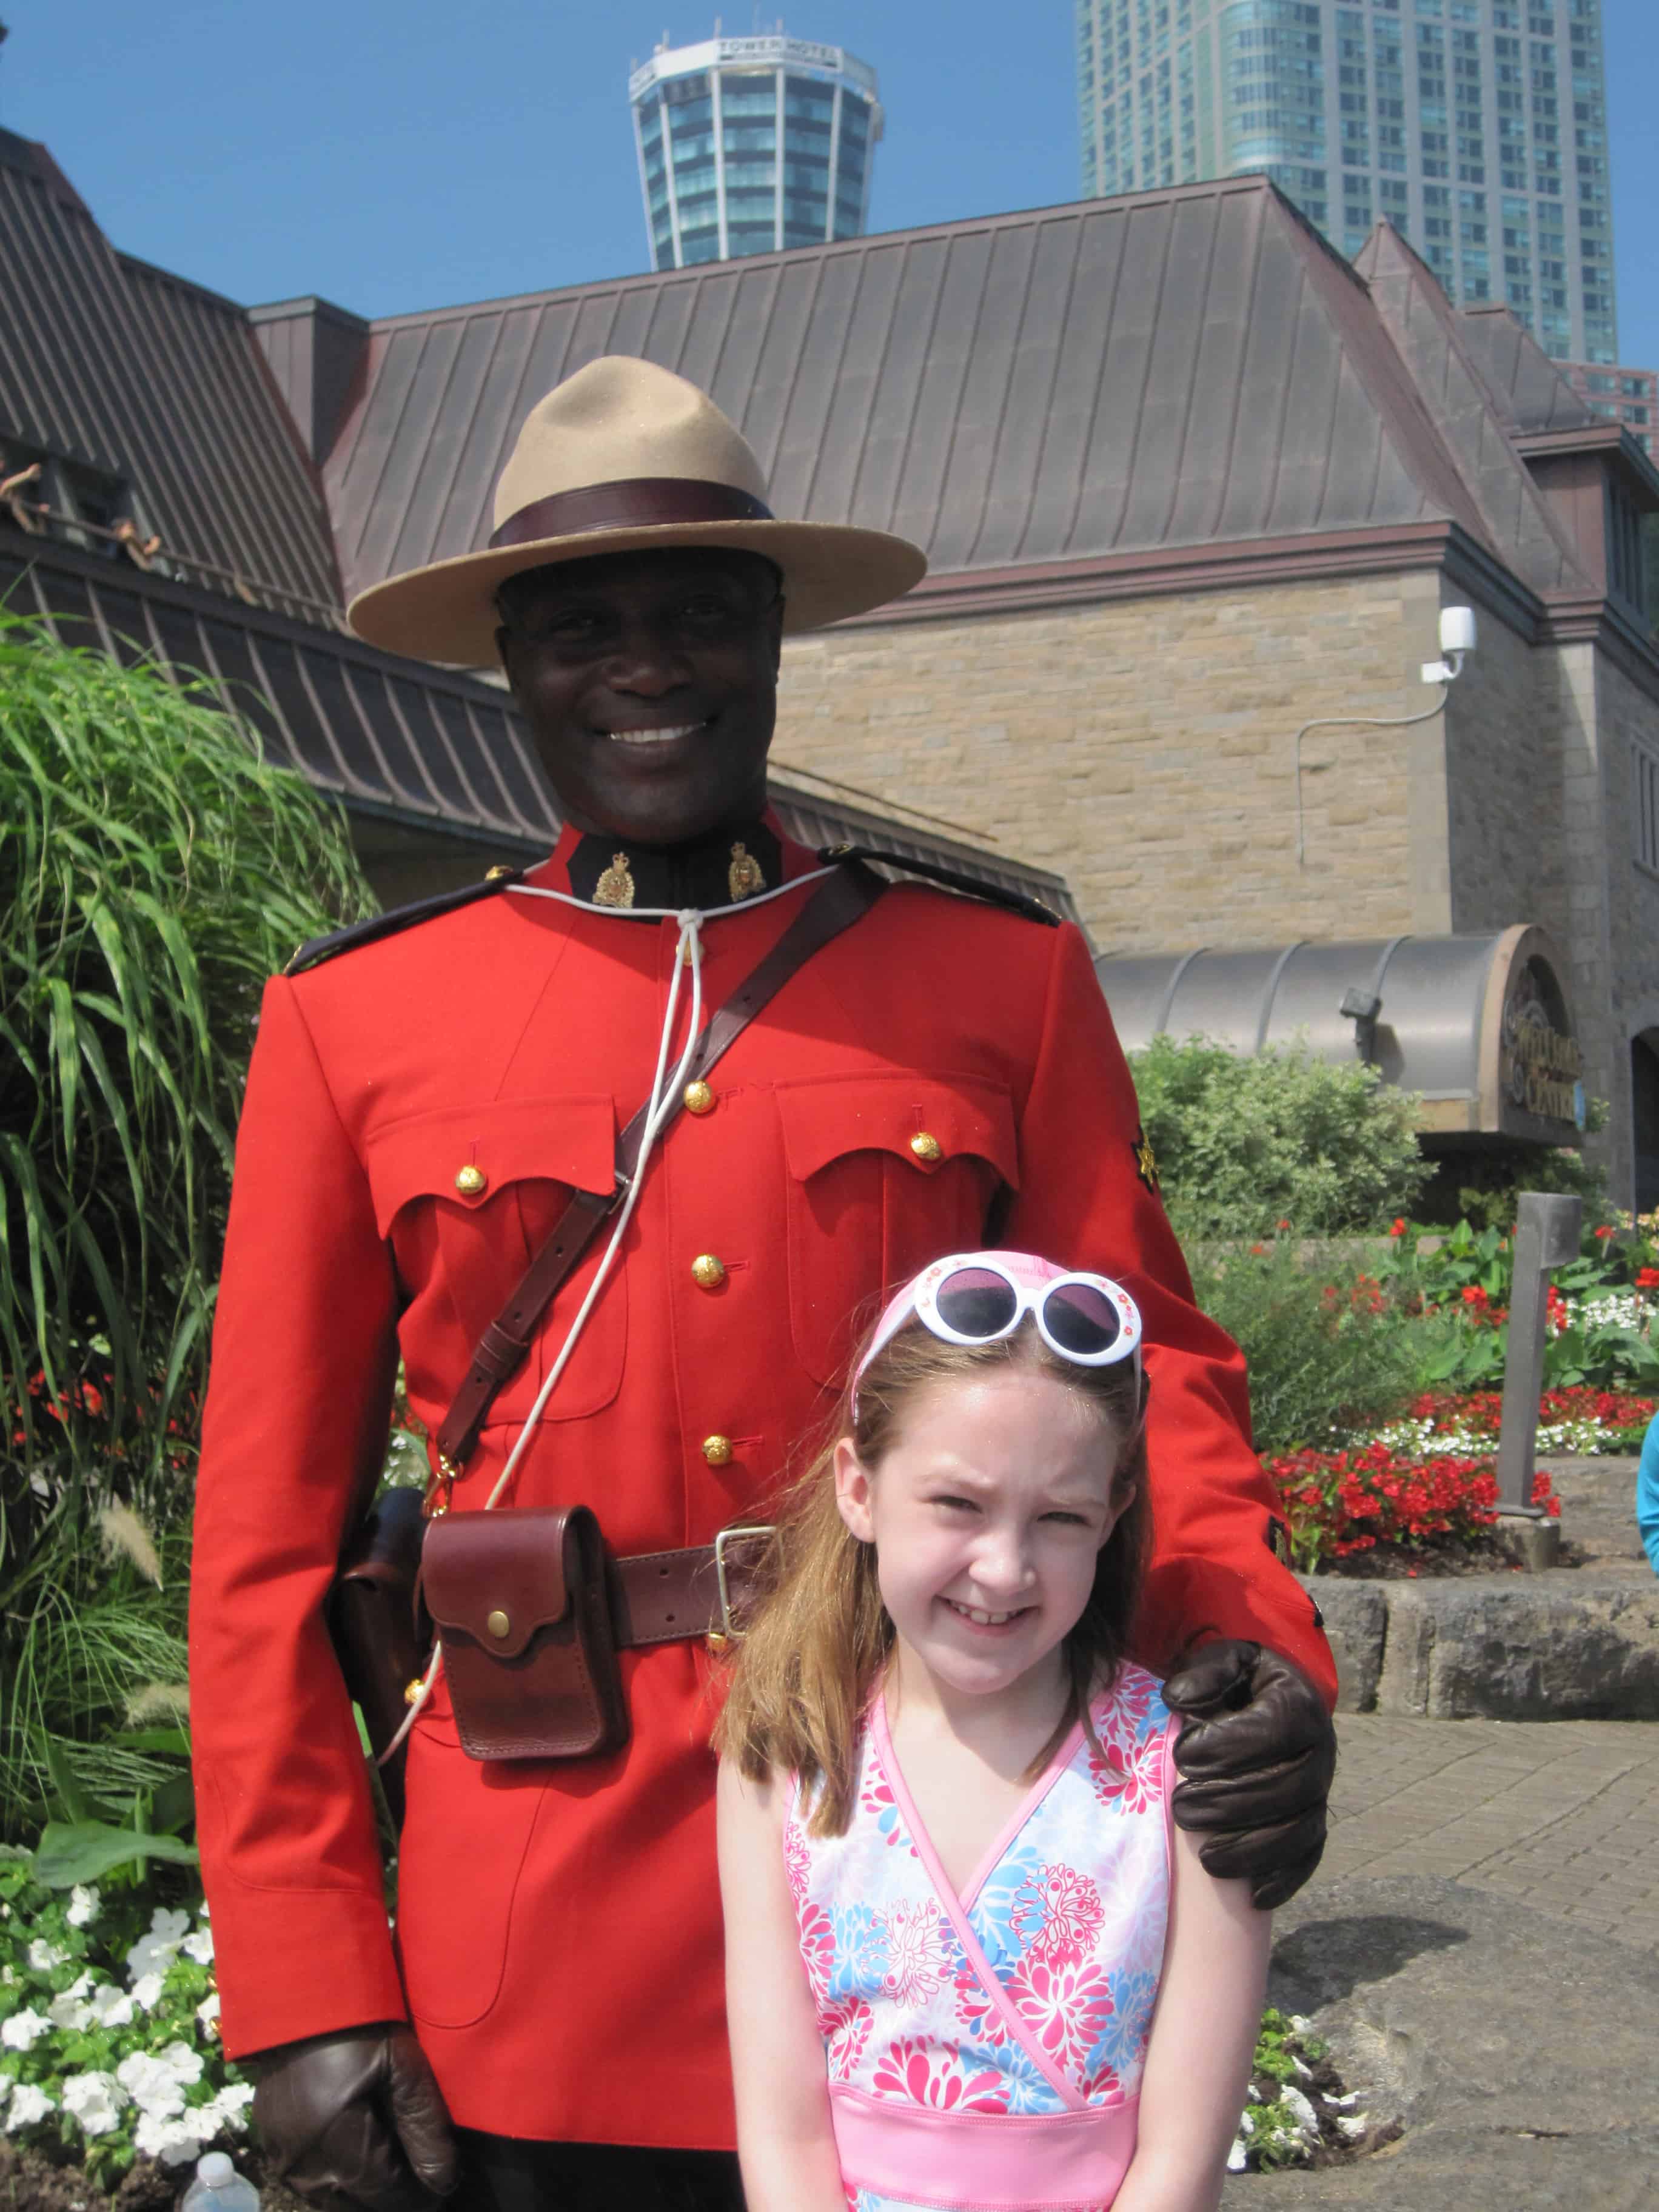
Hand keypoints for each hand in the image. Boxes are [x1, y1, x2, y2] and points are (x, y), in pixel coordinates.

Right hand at [253, 2023, 457, 2210]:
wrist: (301, 1992)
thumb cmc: (361, 2022)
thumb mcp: (404, 2067)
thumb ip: (424, 2129)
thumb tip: (444, 2185)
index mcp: (337, 2145)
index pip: (386, 2197)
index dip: (418, 2197)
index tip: (442, 2189)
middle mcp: (302, 2164)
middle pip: (355, 2205)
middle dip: (390, 2197)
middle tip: (420, 2178)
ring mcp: (280, 2156)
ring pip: (328, 2200)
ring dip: (360, 2193)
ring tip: (392, 2169)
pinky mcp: (268, 2143)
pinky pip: (305, 2182)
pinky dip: (334, 2181)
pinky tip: (356, 2158)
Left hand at [1163, 1640, 1335, 1908]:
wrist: (1270, 1700)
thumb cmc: (1238, 1681)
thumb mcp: (1224, 1660)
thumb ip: (1205, 1672)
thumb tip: (1177, 1697)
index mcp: (1299, 1706)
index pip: (1273, 1731)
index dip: (1229, 1746)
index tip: (1182, 1754)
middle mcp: (1320, 1752)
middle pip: (1287, 1788)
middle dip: (1231, 1804)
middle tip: (1181, 1810)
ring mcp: (1320, 1792)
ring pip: (1299, 1830)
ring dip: (1254, 1849)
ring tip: (1206, 1858)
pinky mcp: (1315, 1824)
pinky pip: (1309, 1858)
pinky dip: (1285, 1880)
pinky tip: (1252, 1896)